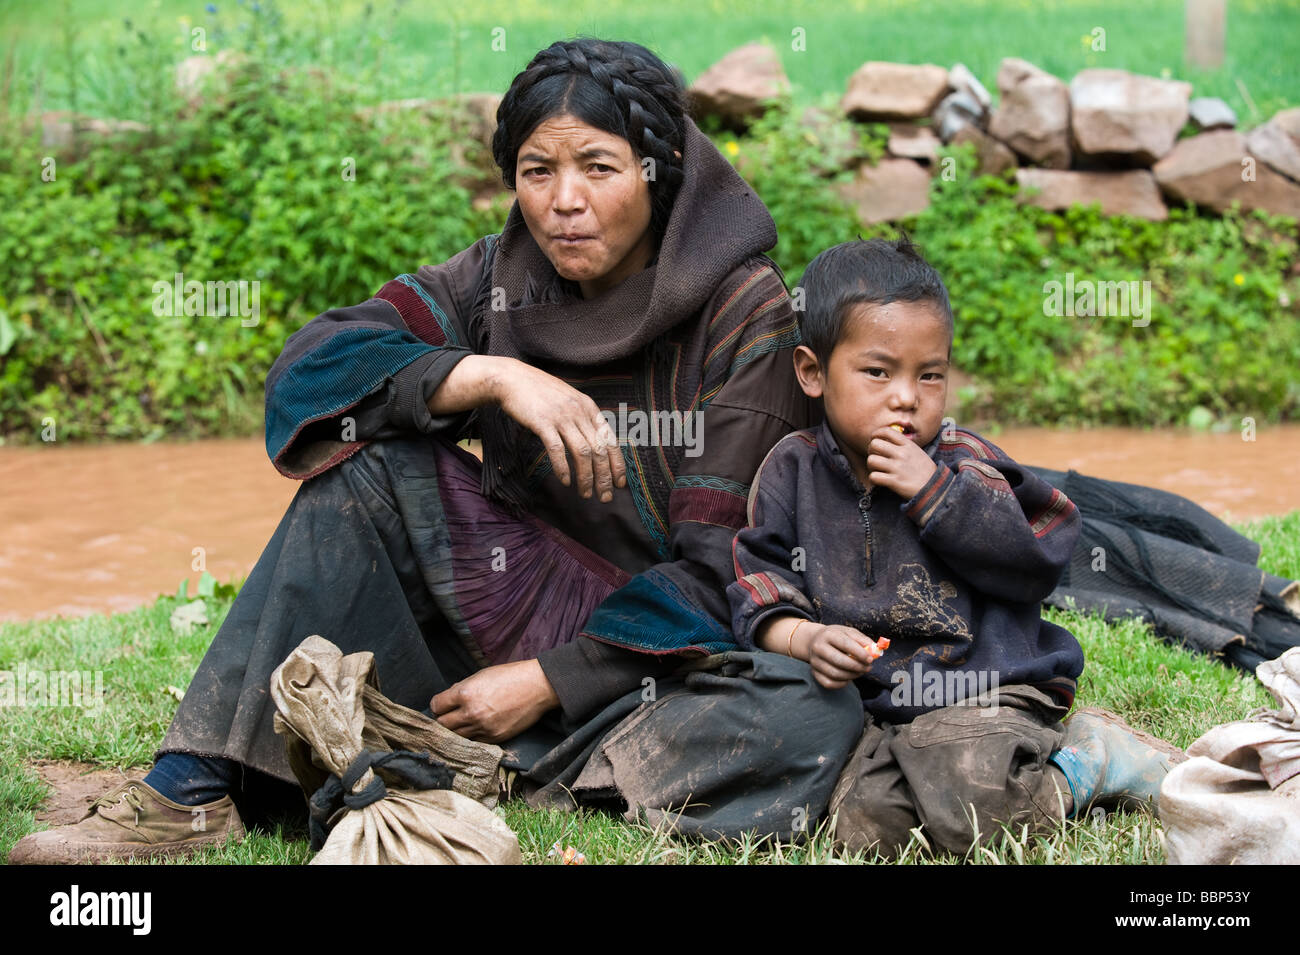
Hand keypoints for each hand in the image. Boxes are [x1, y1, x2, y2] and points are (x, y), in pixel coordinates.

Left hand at [430, 659, 559, 742]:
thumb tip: (448, 699)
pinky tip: (476, 728)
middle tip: (448, 715)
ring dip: (456, 730)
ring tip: (461, 723)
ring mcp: (483, 728)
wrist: (537, 686)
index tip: (441, 705)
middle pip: (442, 724)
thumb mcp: (481, 675)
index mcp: (465, 693)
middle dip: (443, 719)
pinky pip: (474, 741)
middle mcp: (471, 713)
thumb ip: (462, 688)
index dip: (437, 705)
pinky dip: (472, 736)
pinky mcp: (495, 737)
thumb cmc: (510, 676)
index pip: (436, 706)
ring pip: (456, 736)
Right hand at [491, 358, 627, 502]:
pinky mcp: (543, 422)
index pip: (610, 440)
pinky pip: (557, 449)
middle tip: (604, 497)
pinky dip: (562, 467)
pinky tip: (565, 481)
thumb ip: (582, 419)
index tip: (619, 483)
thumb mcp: (569, 400)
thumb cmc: (540, 393)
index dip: (617, 464)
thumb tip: (594, 445)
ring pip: (582, 452)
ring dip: (586, 477)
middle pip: (599, 450)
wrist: (512, 379)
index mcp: (589, 407)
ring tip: (585, 494)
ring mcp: (561, 417)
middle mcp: (579, 412)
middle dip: (604, 477)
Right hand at [805, 624, 886, 689]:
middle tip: (868, 668)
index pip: (845, 643)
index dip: (859, 653)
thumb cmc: (836, 637)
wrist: (815, 641)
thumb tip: (875, 650)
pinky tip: (849, 677)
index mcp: (828, 634)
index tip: (870, 659)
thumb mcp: (848, 632)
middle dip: (857, 666)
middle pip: (839, 660)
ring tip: (860, 672)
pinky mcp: (814, 673)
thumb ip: (862, 640)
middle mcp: (818, 647)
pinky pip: (829, 683)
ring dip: (852, 675)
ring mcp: (815, 661)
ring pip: (835, 674)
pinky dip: (842, 683)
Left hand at [866, 426, 937, 499]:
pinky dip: (873, 479)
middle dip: (871, 450)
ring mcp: (897, 468)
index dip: (876, 434)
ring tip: (876, 469)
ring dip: (871, 466)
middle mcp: (902, 454)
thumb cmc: (924, 470)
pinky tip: (878, 480)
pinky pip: (874, 476)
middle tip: (875, 457)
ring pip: (871, 460)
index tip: (874, 440)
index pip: (886, 431)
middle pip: (874, 444)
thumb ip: (903, 445)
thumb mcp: (917, 451)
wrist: (934, 488)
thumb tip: (886, 440)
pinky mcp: (894, 482)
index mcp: (908, 445)